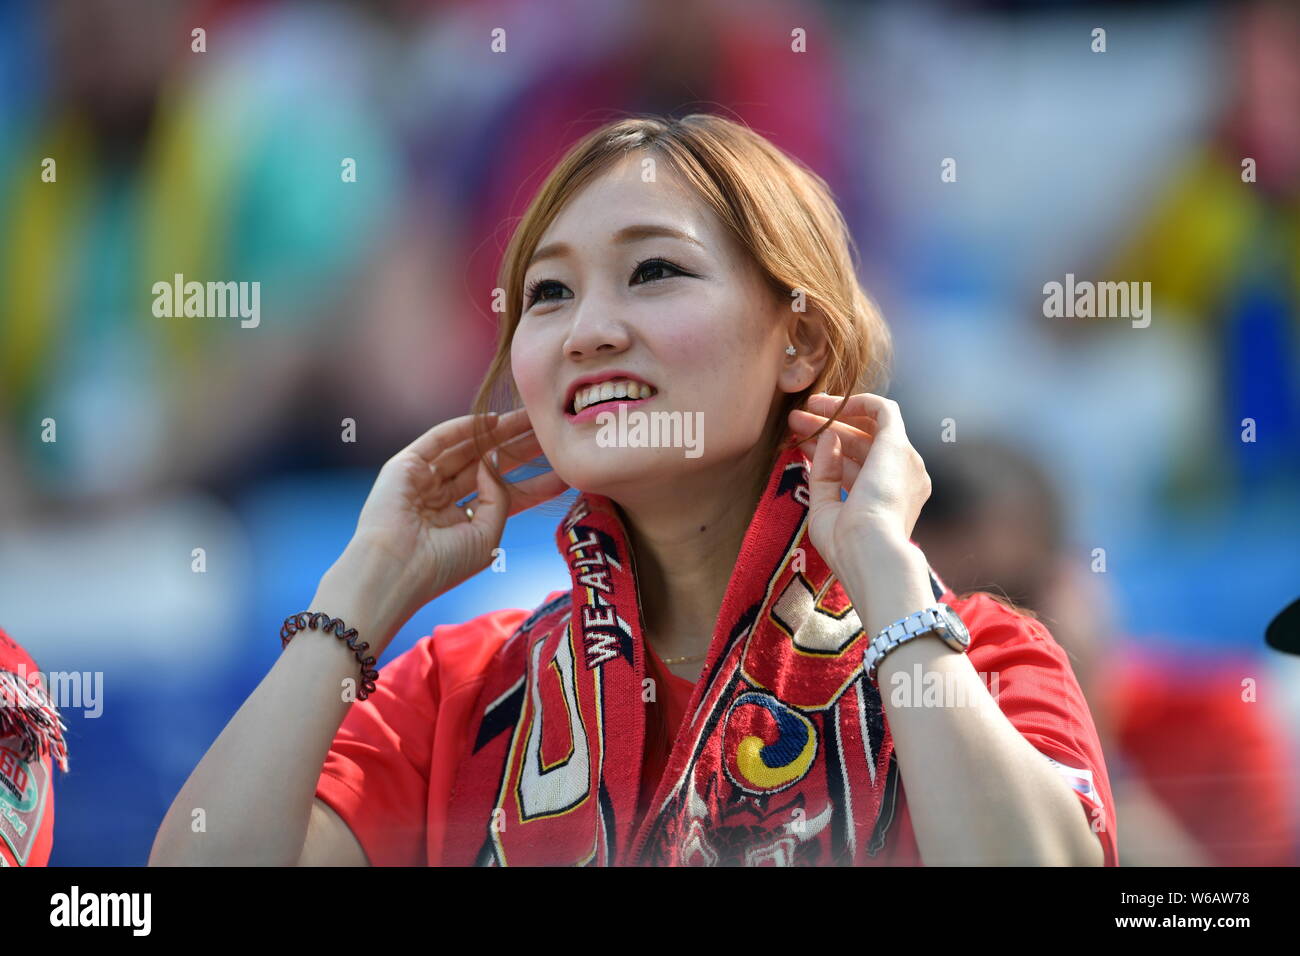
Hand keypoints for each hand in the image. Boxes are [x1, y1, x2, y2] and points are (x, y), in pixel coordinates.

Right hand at [335, 408, 569, 637]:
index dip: (535, 481)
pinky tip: (493, 419)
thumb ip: (500, 497)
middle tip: (551, 430)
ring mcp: (425, 481)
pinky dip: (465, 428)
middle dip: (521, 449)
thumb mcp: (487, 535)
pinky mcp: (406, 466)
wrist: (395, 572)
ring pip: (469, 449)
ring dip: (500, 433)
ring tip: (531, 417)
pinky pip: (439, 440)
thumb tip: (498, 458)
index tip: (564, 468)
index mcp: (465, 522)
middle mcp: (445, 498)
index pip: (506, 495)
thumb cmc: (441, 565)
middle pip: (490, 465)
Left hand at [787, 392, 931, 575]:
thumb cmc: (848, 545)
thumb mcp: (826, 509)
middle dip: (825, 431)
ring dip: (833, 417)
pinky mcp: (899, 445)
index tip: (800, 444)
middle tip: (795, 422)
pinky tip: (827, 404)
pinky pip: (883, 410)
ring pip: (869, 427)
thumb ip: (825, 475)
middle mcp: (901, 480)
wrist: (870, 551)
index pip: (856, 467)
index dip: (827, 452)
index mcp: (887, 501)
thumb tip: (828, 437)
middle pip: (861, 445)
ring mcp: (904, 462)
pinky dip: (857, 402)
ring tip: (799, 414)